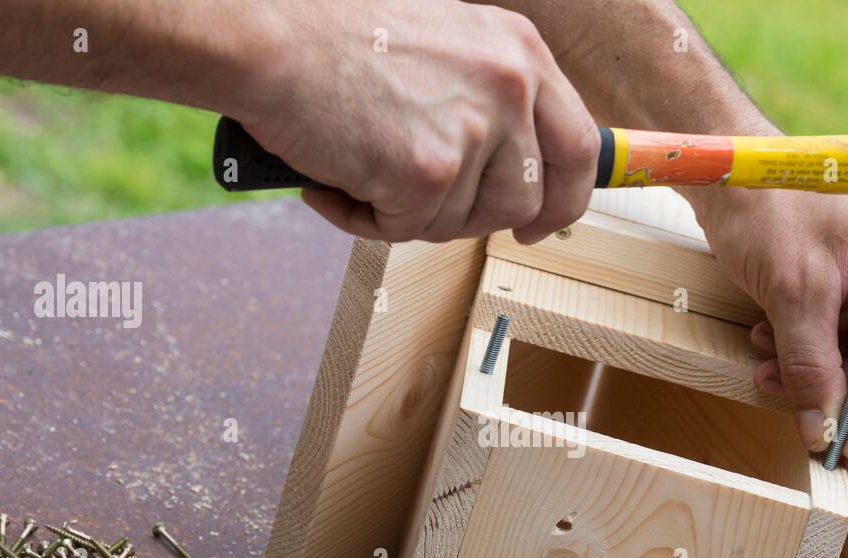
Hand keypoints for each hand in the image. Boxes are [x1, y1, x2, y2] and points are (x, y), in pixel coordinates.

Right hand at [234, 0, 599, 243]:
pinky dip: (365, 219)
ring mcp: (471, 130)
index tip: (544, 221)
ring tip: (365, 175)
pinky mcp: (427, 172)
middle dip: (482, 219)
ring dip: (415, 215)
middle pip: (527, 198)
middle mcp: (509, 87)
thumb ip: (485, 96)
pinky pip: (407, 230)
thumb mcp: (444, 47)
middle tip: (435, 213)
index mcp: (520, 53)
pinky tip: (335, 182)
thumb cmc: (336, 38)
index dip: (566, 197)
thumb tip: (504, 165)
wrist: (269, 38)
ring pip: (463, 221)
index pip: (578, 146)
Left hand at [694, 189, 847, 485]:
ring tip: (769, 380)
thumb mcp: (792, 288)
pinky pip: (833, 348)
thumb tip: (823, 431)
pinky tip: (765, 360)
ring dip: (819, 384)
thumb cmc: (767, 205)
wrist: (725, 175)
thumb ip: (810, 362)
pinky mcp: (837, 298)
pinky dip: (801, 364)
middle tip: (835, 456)